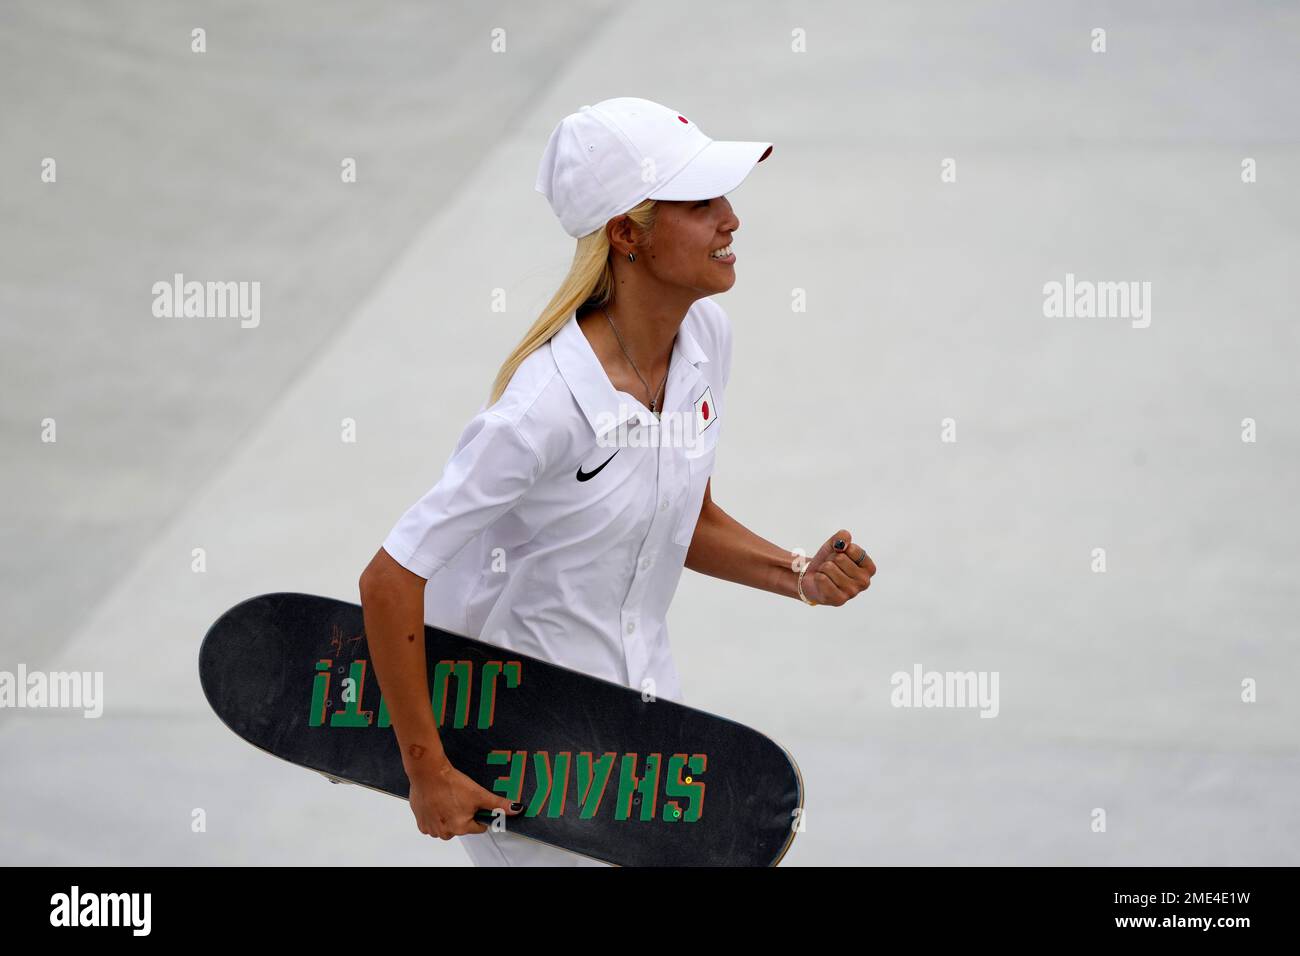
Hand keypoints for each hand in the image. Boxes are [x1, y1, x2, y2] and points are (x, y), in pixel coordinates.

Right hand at [408, 759, 522, 839]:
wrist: (428, 773)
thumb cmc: (451, 783)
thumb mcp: (479, 793)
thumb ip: (498, 804)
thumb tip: (515, 809)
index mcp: (461, 828)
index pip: (478, 827)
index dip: (478, 813)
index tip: (472, 803)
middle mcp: (446, 832)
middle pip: (461, 827)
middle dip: (462, 815)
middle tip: (459, 798)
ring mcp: (432, 829)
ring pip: (446, 825)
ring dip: (448, 815)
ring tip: (447, 798)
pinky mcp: (421, 822)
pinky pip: (432, 823)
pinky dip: (435, 814)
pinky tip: (437, 801)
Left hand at [798, 529, 874, 606]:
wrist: (813, 579)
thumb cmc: (829, 562)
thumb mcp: (834, 545)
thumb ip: (841, 538)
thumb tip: (844, 543)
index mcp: (869, 568)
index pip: (852, 549)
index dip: (840, 549)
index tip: (840, 555)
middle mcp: (865, 581)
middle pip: (840, 558)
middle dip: (830, 559)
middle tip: (831, 567)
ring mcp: (852, 592)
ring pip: (829, 568)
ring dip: (824, 569)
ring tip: (826, 574)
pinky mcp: (839, 600)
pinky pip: (822, 579)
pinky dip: (818, 577)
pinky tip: (822, 583)